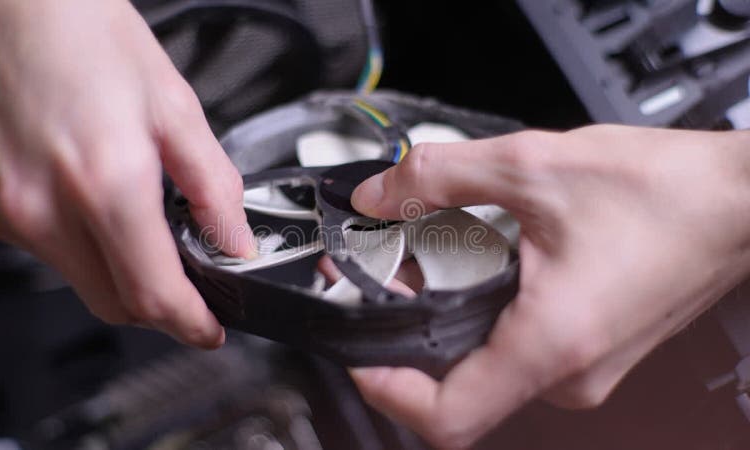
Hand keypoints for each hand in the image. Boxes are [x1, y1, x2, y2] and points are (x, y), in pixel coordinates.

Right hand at [0, 0, 254, 347]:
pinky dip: (77, 240)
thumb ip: (213, 187)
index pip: (153, 294)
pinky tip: (86, 194)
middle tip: (186, 277)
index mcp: (103, 181)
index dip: (190, 323)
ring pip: (79, 279)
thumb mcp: (174, 105)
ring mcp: (1, 210)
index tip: (209, 329)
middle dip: (159, 301)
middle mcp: (42, 207)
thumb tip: (235, 240)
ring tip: (132, 210)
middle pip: (115, 301)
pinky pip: (43, 249)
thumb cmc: (82, 30)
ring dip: (117, 268)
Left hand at [348, 125, 749, 448]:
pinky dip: (483, 316)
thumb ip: (441, 176)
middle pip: (457, 392)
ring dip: (446, 322)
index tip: (358, 351)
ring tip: (429, 264)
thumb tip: (381, 190)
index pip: (447, 418)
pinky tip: (480, 263)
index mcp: (550, 342)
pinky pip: (517, 352)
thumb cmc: (666, 194)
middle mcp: (567, 373)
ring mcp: (581, 369)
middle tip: (382, 285)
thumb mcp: (534, 166)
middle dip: (406, 340)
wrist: (737, 201)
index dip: (387, 391)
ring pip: (486, 369)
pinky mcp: (588, 351)